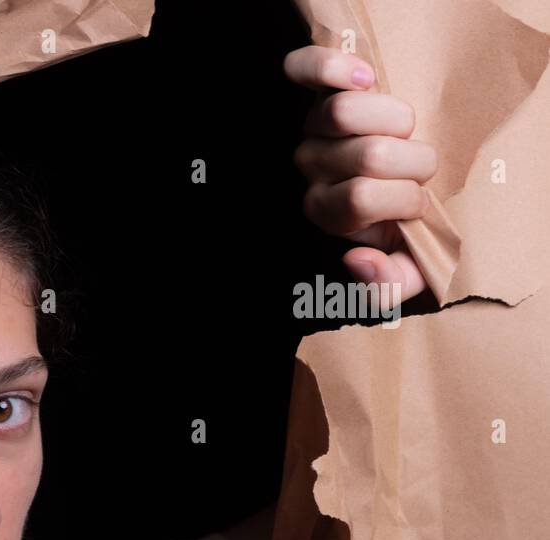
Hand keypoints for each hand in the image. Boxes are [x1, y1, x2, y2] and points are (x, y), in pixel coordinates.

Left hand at [284, 46, 436, 304]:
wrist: (388, 176)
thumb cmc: (396, 222)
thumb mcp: (400, 269)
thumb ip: (389, 285)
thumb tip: (360, 262)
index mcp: (326, 211)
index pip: (361, 199)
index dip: (404, 200)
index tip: (418, 204)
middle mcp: (311, 168)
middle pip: (367, 154)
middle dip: (412, 163)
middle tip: (418, 171)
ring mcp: (311, 127)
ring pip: (343, 110)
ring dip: (393, 117)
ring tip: (404, 131)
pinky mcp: (314, 88)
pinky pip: (307, 70)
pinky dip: (336, 68)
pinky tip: (364, 76)